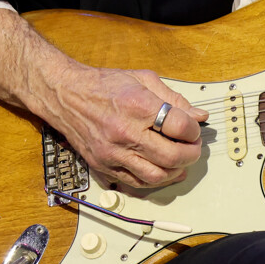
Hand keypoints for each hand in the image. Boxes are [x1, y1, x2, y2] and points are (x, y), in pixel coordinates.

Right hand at [33, 60, 208, 189]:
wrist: (66, 96)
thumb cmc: (104, 85)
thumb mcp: (143, 80)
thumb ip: (174, 99)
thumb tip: (199, 116)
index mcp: (137, 107)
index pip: (179, 127)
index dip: (193, 131)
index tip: (194, 129)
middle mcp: (125, 133)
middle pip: (171, 156)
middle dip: (191, 154)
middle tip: (193, 148)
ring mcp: (113, 153)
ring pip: (155, 176)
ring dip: (176, 171)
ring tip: (181, 160)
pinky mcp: (103, 166)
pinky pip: (136, 183)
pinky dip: (155, 180)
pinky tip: (163, 170)